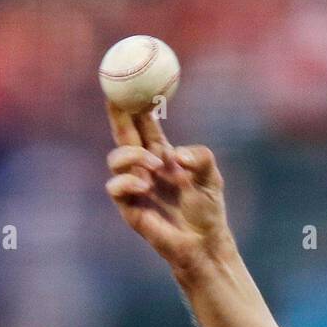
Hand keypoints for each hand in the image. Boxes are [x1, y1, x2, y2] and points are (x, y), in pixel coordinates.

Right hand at [104, 102, 231, 278]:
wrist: (204, 244)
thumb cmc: (208, 211)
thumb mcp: (211, 177)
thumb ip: (200, 157)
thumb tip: (176, 155)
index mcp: (162, 156)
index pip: (144, 124)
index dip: (137, 104)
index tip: (134, 82)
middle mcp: (144, 168)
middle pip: (124, 134)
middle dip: (118, 113)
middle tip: (116, 94)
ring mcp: (134, 187)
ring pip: (115, 159)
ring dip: (132, 157)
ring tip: (156, 168)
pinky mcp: (129, 208)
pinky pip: (115, 187)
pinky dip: (127, 182)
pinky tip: (145, 187)